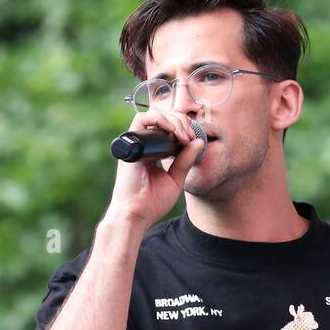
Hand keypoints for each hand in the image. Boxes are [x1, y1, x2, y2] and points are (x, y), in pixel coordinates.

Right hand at [105, 109, 204, 227]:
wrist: (136, 215)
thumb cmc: (152, 203)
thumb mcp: (175, 179)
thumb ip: (185, 160)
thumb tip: (199, 141)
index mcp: (153, 153)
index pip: (168, 129)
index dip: (183, 128)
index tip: (194, 139)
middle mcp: (144, 146)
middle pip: (163, 119)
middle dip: (181, 122)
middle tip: (191, 136)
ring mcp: (136, 144)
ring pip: (154, 115)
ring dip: (173, 120)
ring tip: (184, 135)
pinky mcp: (131, 145)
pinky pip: (141, 119)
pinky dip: (159, 120)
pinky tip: (172, 131)